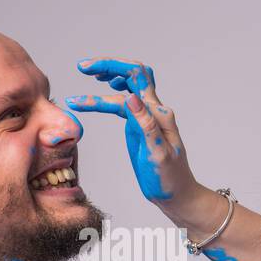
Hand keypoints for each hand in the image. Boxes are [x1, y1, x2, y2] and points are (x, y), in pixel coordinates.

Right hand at [65, 58, 195, 204]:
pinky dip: (113, 91)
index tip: (85, 73)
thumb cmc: (169, 179)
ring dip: (110, 74)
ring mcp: (148, 116)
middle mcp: (154, 110)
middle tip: (83, 67)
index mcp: (158, 114)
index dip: (109, 70)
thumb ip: (146, 125)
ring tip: (89, 72)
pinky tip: (105, 89)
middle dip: (108, 66)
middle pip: (133, 74)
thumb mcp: (157, 154)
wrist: (177, 194)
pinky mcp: (141, 124)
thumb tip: (131, 97)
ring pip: (131, 85)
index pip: (134, 80)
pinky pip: (127, 100)